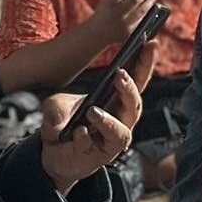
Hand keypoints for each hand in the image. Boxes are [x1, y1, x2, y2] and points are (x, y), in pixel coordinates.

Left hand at [38, 44, 155, 194]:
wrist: (51, 154)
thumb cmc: (62, 124)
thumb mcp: (55, 106)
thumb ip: (57, 107)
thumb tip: (64, 122)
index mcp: (115, 101)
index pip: (135, 80)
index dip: (145, 63)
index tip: (150, 43)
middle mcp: (119, 121)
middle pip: (135, 105)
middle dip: (130, 89)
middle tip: (121, 74)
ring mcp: (110, 141)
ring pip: (122, 132)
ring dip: (109, 120)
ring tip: (92, 112)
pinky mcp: (98, 158)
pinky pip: (94, 148)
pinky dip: (84, 138)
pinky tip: (76, 132)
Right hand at [84, 0, 159, 52]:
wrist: (97, 33)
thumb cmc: (105, 12)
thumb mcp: (106, 0)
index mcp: (108, 3)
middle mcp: (116, 14)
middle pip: (134, 0)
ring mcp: (124, 25)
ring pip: (142, 11)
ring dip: (150, 1)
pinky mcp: (130, 33)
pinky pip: (143, 21)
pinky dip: (149, 13)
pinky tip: (153, 7)